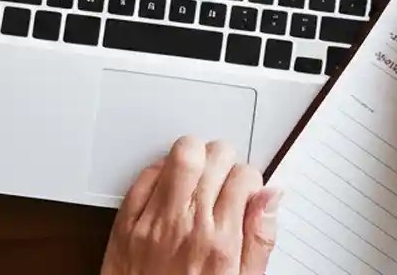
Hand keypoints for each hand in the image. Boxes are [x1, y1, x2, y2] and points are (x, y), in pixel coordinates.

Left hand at [101, 137, 281, 274]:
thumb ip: (258, 240)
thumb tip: (270, 199)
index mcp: (221, 242)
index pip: (245, 177)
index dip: (249, 179)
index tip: (245, 189)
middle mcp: (188, 224)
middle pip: (214, 157)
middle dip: (225, 160)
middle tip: (222, 177)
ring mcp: (154, 220)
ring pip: (181, 154)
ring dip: (195, 155)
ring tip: (198, 173)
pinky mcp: (127, 221)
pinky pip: (146, 174)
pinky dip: (161, 169)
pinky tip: (169, 185)